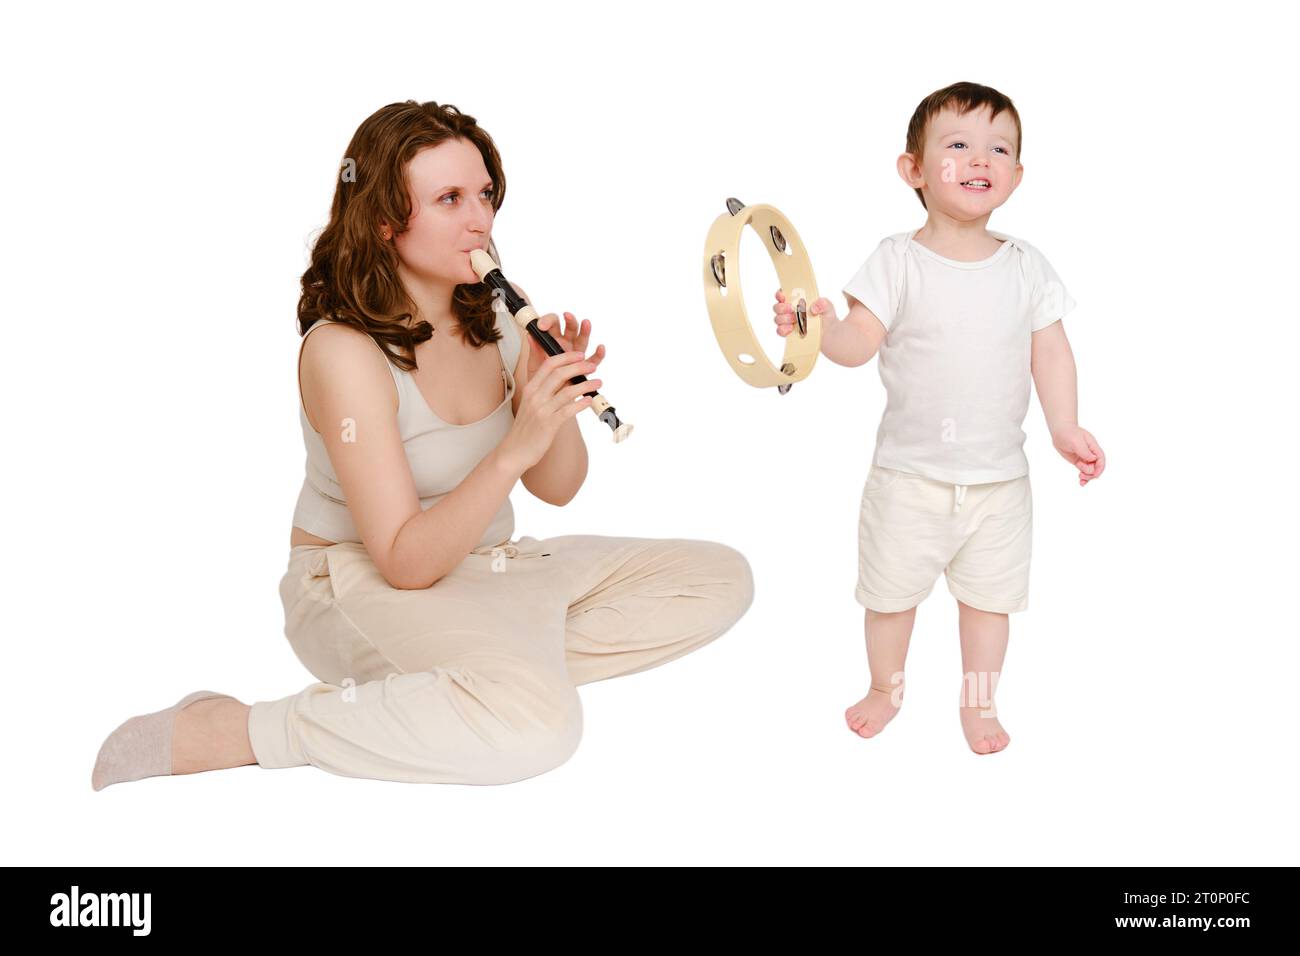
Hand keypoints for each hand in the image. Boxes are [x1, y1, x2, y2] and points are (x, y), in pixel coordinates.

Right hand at [500, 350, 598, 473]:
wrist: (514, 450)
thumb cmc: (526, 427)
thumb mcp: (530, 403)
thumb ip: (543, 389)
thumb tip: (560, 376)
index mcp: (530, 388)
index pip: (548, 365)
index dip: (566, 357)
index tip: (579, 355)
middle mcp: (535, 396)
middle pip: (559, 374)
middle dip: (579, 367)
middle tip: (592, 366)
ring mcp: (541, 410)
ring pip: (567, 391)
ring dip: (586, 385)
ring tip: (598, 382)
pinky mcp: (548, 425)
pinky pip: (568, 411)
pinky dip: (581, 404)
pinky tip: (589, 401)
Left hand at [526, 311, 605, 381]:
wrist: (547, 398)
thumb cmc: (540, 381)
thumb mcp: (534, 366)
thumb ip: (534, 351)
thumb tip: (529, 336)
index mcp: (551, 340)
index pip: (552, 324)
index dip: (548, 321)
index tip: (542, 326)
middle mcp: (565, 344)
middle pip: (570, 328)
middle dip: (569, 321)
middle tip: (566, 316)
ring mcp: (576, 354)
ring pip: (582, 339)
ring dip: (585, 331)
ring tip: (586, 323)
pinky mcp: (585, 366)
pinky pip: (593, 359)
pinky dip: (598, 354)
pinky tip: (600, 348)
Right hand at [773, 290, 835, 335]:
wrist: (829, 335)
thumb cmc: (826, 318)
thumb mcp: (828, 307)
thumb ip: (823, 303)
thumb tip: (813, 308)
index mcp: (797, 300)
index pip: (783, 294)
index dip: (780, 294)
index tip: (783, 296)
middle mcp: (790, 310)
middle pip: (778, 307)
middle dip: (782, 308)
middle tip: (791, 309)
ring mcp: (788, 322)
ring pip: (778, 319)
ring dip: (784, 319)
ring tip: (794, 320)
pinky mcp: (789, 333)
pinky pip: (780, 331)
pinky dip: (783, 330)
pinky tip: (791, 329)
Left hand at [1051, 424, 1105, 485]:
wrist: (1059, 432)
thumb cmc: (1068, 433)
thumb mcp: (1076, 442)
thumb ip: (1085, 452)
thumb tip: (1093, 460)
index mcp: (1093, 446)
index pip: (1101, 458)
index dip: (1099, 467)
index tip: (1094, 474)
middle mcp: (1090, 453)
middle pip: (1096, 466)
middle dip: (1092, 473)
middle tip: (1083, 477)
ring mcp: (1084, 457)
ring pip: (1090, 470)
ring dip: (1088, 477)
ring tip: (1081, 479)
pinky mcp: (1078, 461)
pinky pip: (1083, 470)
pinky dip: (1084, 477)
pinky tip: (1081, 482)